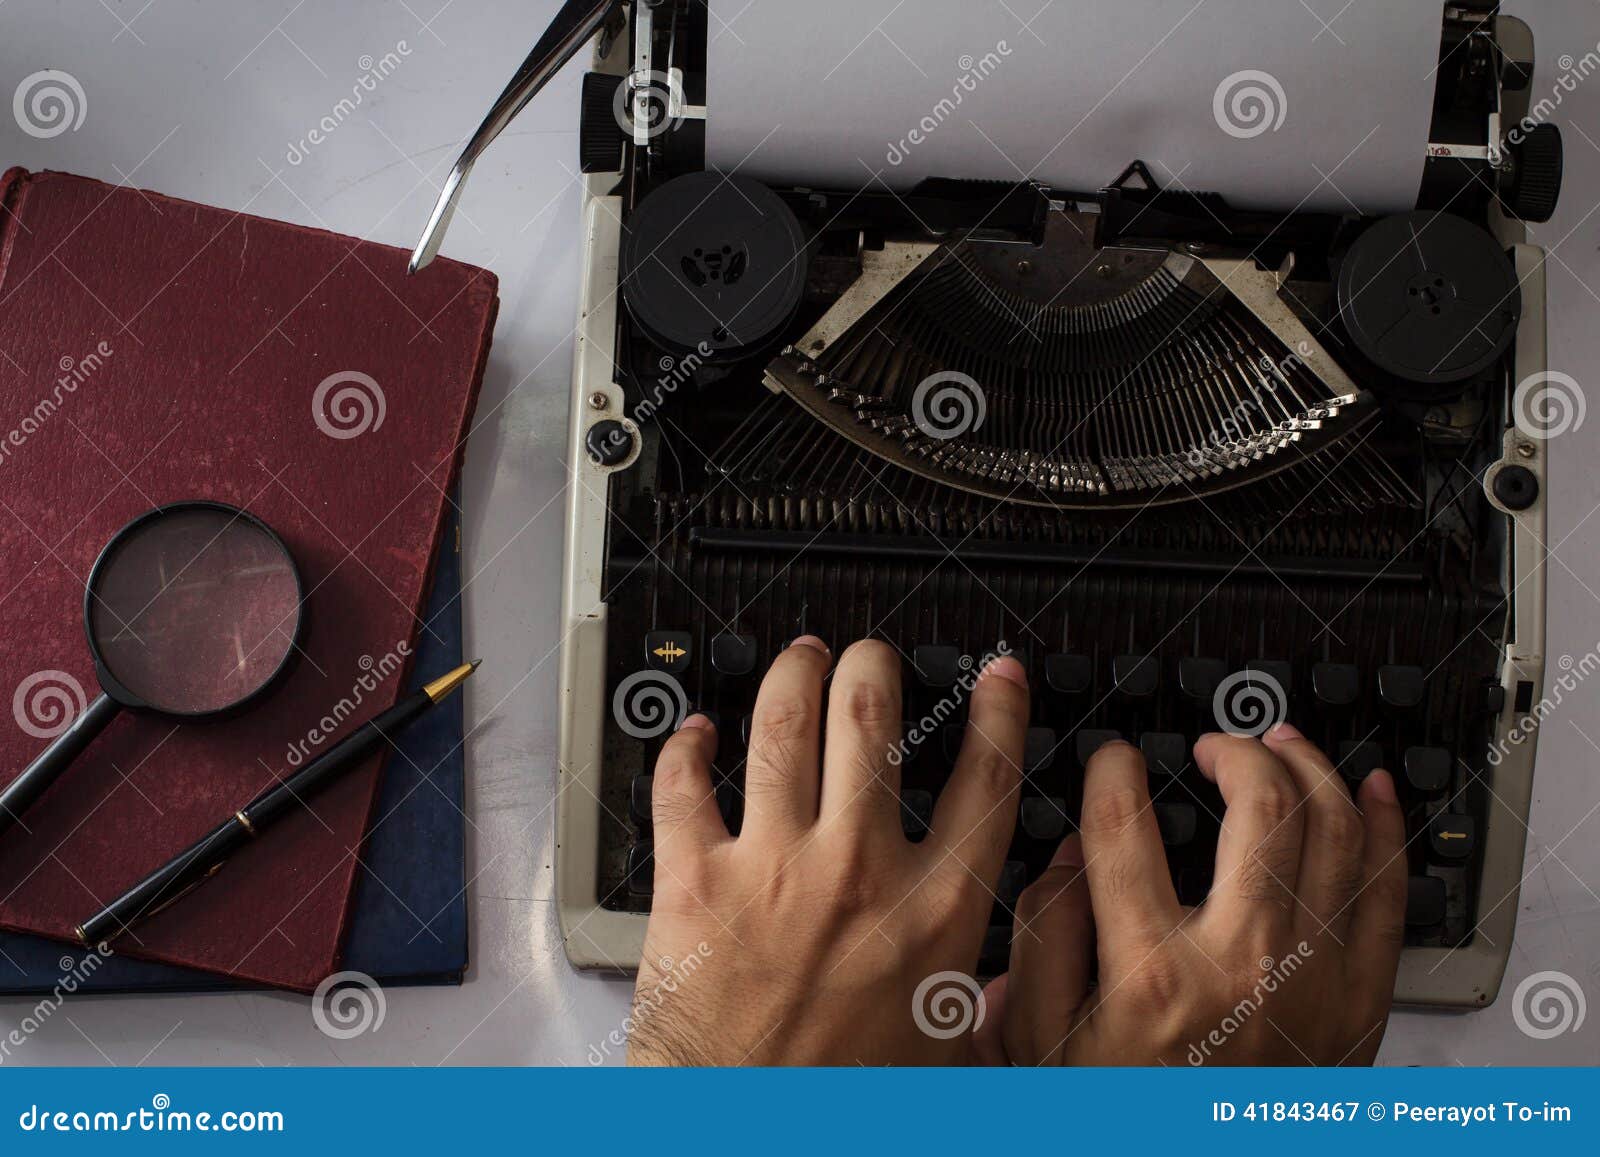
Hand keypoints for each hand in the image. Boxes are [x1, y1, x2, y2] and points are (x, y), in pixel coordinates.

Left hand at [628, 637, 1029, 1065]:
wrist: (742, 1134)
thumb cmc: (842, 1104)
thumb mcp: (950, 1054)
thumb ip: (985, 998)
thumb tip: (1019, 979)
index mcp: (931, 912)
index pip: (982, 780)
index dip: (996, 711)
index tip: (994, 675)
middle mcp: (855, 873)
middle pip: (871, 720)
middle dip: (874, 666)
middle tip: (871, 656)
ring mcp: (772, 868)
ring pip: (782, 727)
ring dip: (793, 676)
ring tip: (801, 658)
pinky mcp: (694, 880)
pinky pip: (683, 784)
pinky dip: (684, 747)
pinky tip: (694, 732)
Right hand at [981, 728, 1407, 1065]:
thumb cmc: (1125, 1115)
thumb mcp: (1043, 1042)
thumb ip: (1043, 938)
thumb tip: (1067, 856)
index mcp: (1150, 973)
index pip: (1124, 825)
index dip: (1112, 770)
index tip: (1112, 760)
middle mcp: (1241, 966)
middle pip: (1260, 807)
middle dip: (1234, 750)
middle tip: (1212, 745)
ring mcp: (1313, 981)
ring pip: (1334, 831)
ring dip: (1308, 767)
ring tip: (1279, 745)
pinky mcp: (1360, 1003)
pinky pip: (1389, 892)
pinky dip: (1385, 827)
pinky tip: (1366, 789)